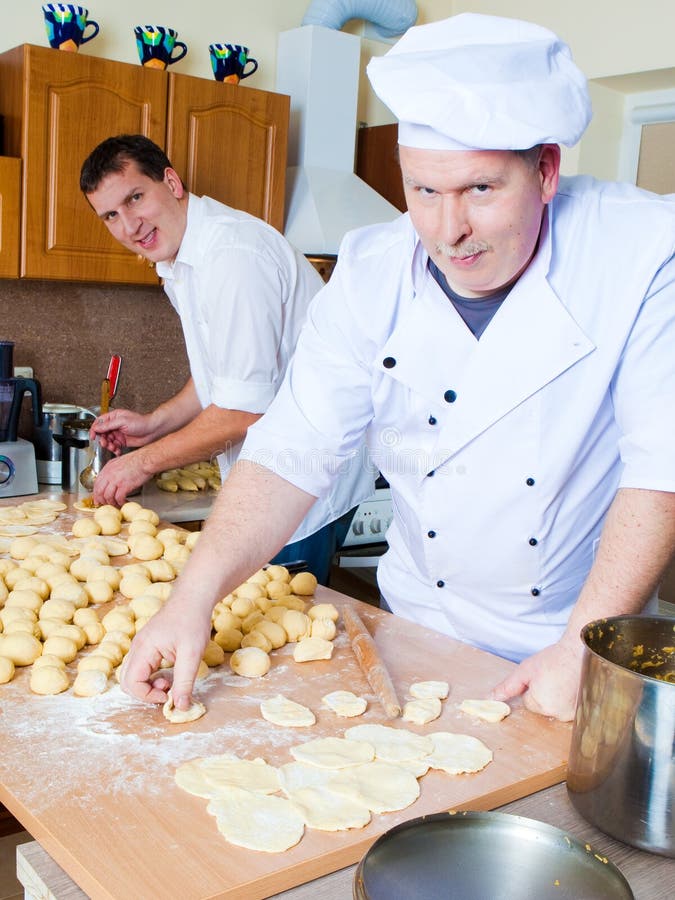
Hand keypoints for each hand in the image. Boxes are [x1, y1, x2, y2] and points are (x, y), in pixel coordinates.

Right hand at [90, 409, 156, 453]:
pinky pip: (114, 446)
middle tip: (105, 443)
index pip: (99, 423)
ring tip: (113, 447)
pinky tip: (117, 451)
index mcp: (114, 417)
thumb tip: (97, 427)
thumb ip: (108, 425)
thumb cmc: (141, 422)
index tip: (93, 436)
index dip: (94, 430)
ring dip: (109, 445)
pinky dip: (114, 450)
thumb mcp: (122, 421)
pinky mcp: (122, 441)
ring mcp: (118, 434)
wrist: (152, 431)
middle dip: (102, 440)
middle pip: (102, 433)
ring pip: (107, 441)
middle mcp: (115, 425)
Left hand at [92, 449, 149, 506]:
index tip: (98, 499)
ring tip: (116, 505)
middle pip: (99, 491)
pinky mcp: (124, 486)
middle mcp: (109, 474)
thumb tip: (112, 478)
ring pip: (107, 496)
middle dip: (101, 500)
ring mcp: (116, 480)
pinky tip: (123, 503)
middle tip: (104, 505)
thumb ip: (114, 469)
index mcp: (108, 468)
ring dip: (111, 503)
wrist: (146, 460)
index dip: (96, 493)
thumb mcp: (120, 461)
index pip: (97, 483)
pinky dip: (120, 503)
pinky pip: (118, 498)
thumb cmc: (138, 460)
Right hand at [120, 594, 211, 709]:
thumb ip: (184, 681)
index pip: (131, 683)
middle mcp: (137, 647)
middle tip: (169, 688)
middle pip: (127, 681)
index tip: (169, 696)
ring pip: (134, 674)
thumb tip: (181, 708)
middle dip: (146, 692)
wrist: (194, 596)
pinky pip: (142, 666)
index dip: (147, 696)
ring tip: (172, 678)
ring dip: (150, 684)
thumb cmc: (193, 621)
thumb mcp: (192, 654)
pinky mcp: (149, 644)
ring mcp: (141, 645)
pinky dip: (153, 675)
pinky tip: (172, 670)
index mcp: (143, 649)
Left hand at [490, 638, 583, 721]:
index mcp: (541, 703)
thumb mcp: (525, 670)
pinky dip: (569, 700)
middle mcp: (558, 713)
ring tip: (563, 680)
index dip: (532, 687)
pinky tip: (572, 686)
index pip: (528, 702)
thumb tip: (490, 698)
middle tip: (553, 677)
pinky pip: (568, 708)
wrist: (580, 650)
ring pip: (555, 708)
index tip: (542, 675)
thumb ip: (507, 687)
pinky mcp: (582, 710)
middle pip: (542, 707)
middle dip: (544, 693)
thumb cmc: (553, 658)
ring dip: (557, 697)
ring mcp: (572, 713)